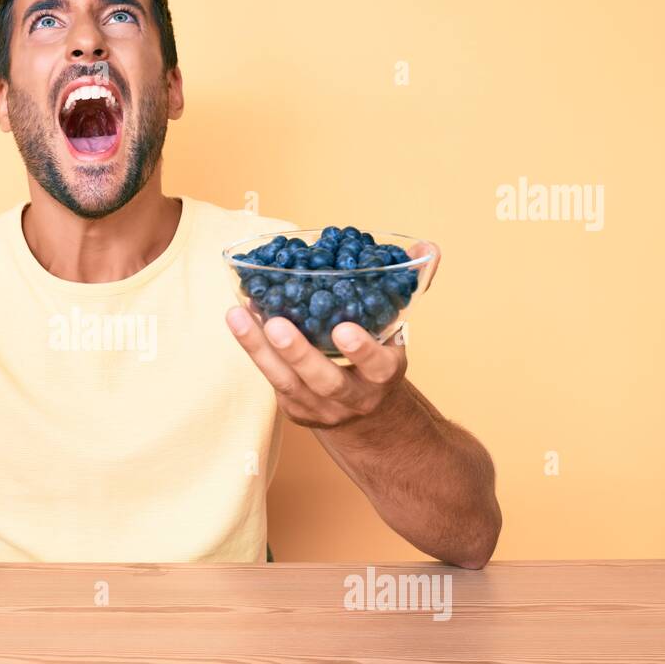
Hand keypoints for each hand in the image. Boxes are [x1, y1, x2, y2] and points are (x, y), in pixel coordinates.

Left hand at [225, 240, 439, 428]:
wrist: (368, 416)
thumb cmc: (377, 360)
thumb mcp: (397, 331)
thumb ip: (406, 290)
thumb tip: (427, 247)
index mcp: (383, 376)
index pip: (377, 366)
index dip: (362, 351)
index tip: (345, 330)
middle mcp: (353, 397)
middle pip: (324, 380)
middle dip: (298, 353)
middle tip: (276, 324)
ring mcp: (320, 408)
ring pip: (286, 382)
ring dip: (258, 348)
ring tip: (237, 316)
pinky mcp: (294, 409)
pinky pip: (271, 378)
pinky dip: (252, 350)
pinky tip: (238, 320)